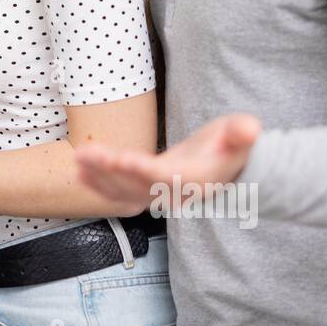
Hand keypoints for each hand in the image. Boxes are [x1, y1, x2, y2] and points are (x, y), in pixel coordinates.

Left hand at [74, 113, 261, 213]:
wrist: (231, 165)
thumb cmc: (233, 144)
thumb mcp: (240, 133)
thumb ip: (242, 133)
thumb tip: (250, 129)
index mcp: (195, 180)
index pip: (163, 177)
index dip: (140, 169)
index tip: (118, 158)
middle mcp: (175, 194)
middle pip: (137, 186)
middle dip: (108, 171)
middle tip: (83, 155)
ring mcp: (160, 196)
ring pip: (124, 193)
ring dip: (99, 178)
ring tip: (77, 161)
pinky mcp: (149, 191)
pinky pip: (121, 194)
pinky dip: (100, 185)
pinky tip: (80, 173)